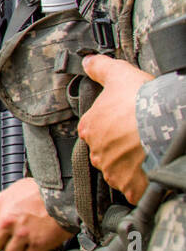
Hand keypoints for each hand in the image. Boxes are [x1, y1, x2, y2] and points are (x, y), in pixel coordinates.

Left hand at [0, 178, 69, 250]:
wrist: (65, 195)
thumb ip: (7, 202)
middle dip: (1, 243)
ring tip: (26, 241)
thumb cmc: (44, 189)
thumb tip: (4, 211)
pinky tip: (38, 243)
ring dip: (18, 249)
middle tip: (9, 240)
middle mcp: (7, 221)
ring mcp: (22, 234)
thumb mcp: (17, 188)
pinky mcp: (38, 244)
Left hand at [79, 54, 153, 201]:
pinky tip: (151, 172)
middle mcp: (96, 152)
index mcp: (89, 128)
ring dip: (131, 164)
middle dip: (121, 147)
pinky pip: (133, 188)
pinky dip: (141, 183)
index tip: (126, 123)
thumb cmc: (140, 100)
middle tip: (139, 138)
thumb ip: (100, 68)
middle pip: (107, 151)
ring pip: (120, 170)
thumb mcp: (118, 74)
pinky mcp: (130, 187)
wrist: (163, 124)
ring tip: (148, 152)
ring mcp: (113, 171)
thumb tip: (87, 61)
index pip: (95, 129)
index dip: (112, 125)